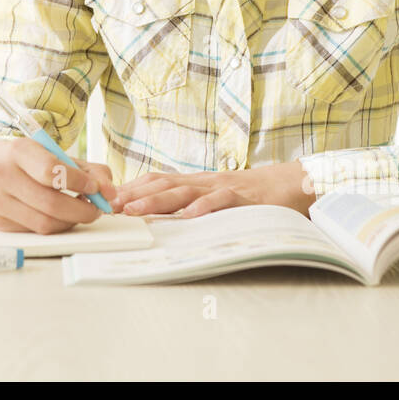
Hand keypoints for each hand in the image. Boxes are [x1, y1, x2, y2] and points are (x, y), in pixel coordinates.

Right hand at [0, 137, 119, 233]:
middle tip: (97, 209)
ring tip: (80, 212)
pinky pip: (34, 231)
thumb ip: (85, 168)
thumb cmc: (24, 160)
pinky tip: (60, 217)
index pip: (51, 171)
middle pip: (50, 203)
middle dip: (82, 210)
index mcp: (17, 151)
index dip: (79, 183)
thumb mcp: (51, 153)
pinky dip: (53, 226)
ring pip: (43, 223)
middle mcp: (1, 175)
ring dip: (70, 221)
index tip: (96, 188)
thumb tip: (110, 192)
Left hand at [112, 160, 316, 218]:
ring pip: (185, 191)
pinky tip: (189, 216)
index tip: (106, 200)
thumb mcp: (215, 197)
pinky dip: (205, 207)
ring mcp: (223, 187)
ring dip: (157, 200)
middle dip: (134, 195)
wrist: (292, 183)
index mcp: (195, 183)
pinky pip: (222, 201)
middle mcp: (204, 182)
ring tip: (134, 210)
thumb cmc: (251, 195)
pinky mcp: (245, 198)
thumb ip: (192, 203)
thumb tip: (160, 219)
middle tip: (110, 207)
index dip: (131, 189)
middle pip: (163, 183)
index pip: (157, 180)